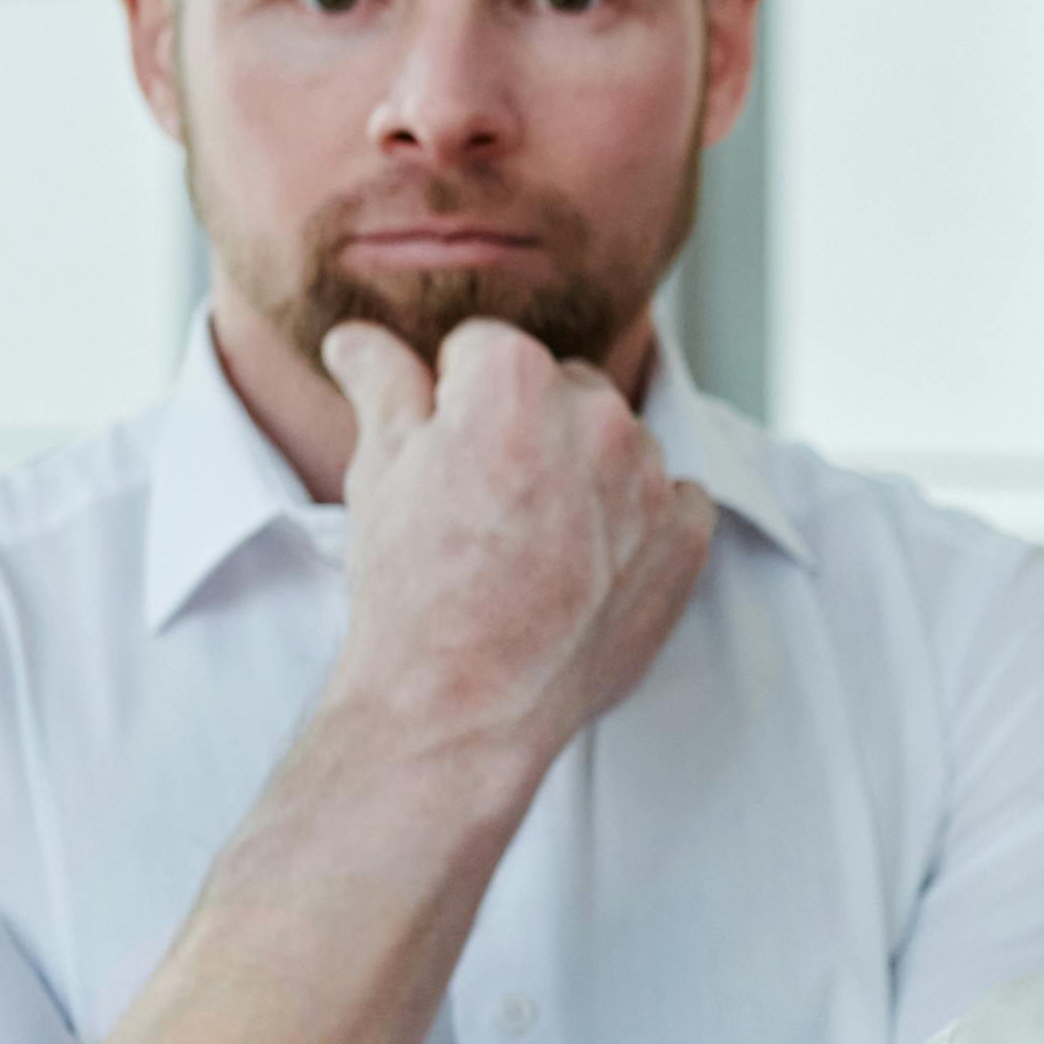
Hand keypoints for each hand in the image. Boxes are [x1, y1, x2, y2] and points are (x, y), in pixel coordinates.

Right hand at [318, 318, 714, 765]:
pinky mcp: (686, 539)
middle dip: (529, 428)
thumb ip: (381, 383)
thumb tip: (357, 339)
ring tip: (536, 543)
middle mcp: (595, 415)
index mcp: (513, 378)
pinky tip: (592, 562)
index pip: (485, 350)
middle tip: (488, 505)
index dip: (455, 401)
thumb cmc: (413, 587)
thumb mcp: (380, 470)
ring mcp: (649, 479)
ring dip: (588, 472)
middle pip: (562, 388)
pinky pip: (674, 498)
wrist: (463, 703)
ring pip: (619, 443)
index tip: (446, 459)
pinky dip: (642, 520)